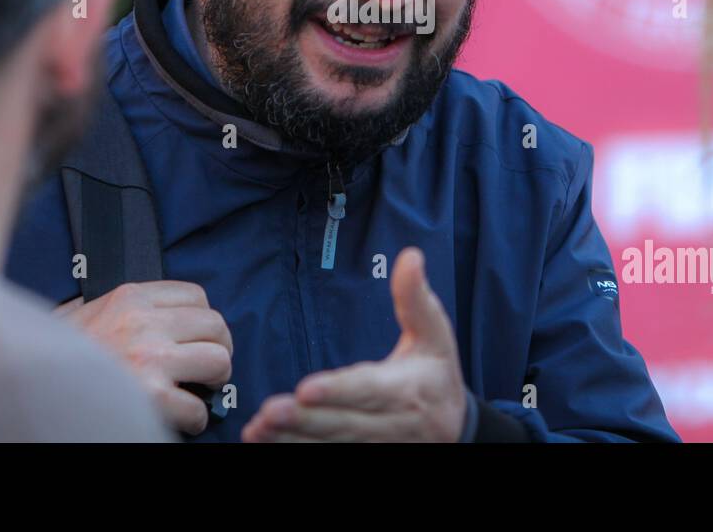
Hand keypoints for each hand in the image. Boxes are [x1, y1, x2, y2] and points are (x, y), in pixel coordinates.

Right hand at [56, 281, 232, 435]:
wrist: (27, 381)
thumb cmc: (56, 352)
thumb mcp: (84, 312)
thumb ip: (123, 307)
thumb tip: (160, 314)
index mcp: (130, 297)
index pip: (197, 295)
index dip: (202, 320)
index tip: (196, 336)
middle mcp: (143, 322)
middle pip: (216, 325)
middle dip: (217, 348)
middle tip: (206, 365)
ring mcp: (149, 358)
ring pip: (218, 360)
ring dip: (213, 379)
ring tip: (197, 388)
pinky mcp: (151, 397)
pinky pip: (198, 407)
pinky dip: (195, 417)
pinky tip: (180, 416)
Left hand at [242, 247, 465, 441]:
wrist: (455, 429)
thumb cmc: (437, 372)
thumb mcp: (435, 334)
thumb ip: (416, 297)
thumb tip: (410, 256)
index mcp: (406, 389)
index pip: (368, 389)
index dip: (338, 391)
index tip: (306, 389)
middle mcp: (389, 423)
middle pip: (342, 423)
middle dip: (304, 419)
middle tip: (269, 412)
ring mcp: (374, 445)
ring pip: (329, 444)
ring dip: (291, 438)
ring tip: (257, 429)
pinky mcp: (362, 454)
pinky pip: (325, 455)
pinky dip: (294, 449)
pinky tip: (264, 442)